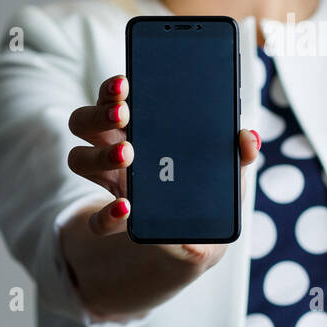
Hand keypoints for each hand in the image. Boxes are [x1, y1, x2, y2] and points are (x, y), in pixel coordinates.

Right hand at [67, 74, 260, 267]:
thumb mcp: (228, 173)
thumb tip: (248, 137)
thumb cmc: (207, 195)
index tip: (125, 81)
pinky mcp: (115, 222)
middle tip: (125, 114)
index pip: (115, 99)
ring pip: (77, 159)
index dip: (113, 88)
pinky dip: (107, 213)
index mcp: (141, 129)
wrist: (197, 245)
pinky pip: (96, 220)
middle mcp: (117, 150)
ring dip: (98, 154)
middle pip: (84, 122)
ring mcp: (112, 185)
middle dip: (99, 112)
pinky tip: (128, 207)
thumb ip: (238, 154)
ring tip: (128, 154)